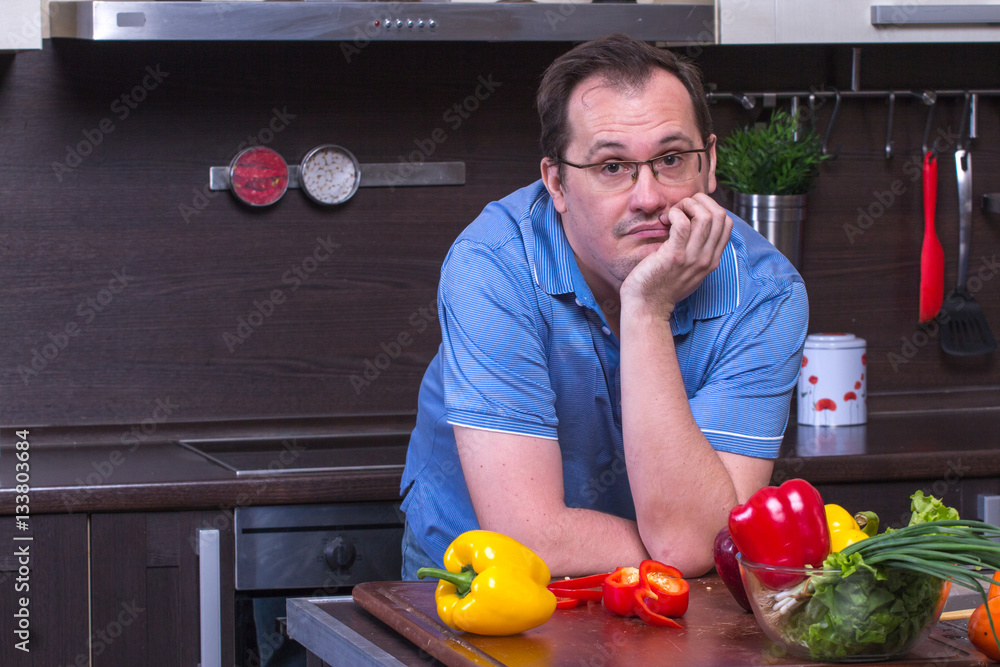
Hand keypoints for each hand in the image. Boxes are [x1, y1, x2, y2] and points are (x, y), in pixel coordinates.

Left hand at [620, 193, 731, 314]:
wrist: (647, 307)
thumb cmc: (661, 286)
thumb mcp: (689, 270)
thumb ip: (696, 252)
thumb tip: (693, 224)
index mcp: (711, 260)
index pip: (727, 223)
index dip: (710, 208)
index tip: (691, 211)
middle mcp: (706, 258)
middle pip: (720, 215)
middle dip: (700, 202)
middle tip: (681, 208)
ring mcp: (692, 258)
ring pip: (705, 216)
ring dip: (686, 206)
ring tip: (672, 214)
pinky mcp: (674, 256)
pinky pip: (682, 223)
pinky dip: (674, 214)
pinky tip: (664, 220)